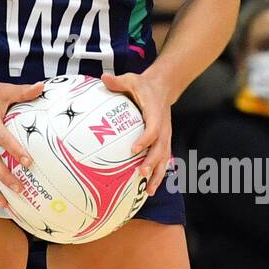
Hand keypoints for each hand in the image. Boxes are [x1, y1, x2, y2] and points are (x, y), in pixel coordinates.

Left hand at [100, 71, 172, 195]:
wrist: (163, 87)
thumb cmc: (143, 85)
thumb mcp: (131, 79)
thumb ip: (118, 81)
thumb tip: (103, 77)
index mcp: (155, 113)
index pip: (153, 128)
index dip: (144, 139)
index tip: (133, 150)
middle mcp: (163, 127)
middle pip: (160, 148)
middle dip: (152, 162)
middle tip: (141, 174)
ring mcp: (165, 136)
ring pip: (165, 158)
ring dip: (158, 175)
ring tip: (148, 191)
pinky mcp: (164, 141)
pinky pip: (163, 160)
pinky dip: (158, 174)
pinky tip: (149, 189)